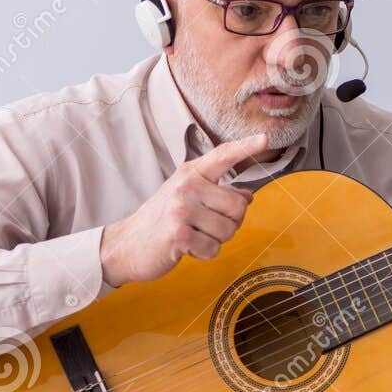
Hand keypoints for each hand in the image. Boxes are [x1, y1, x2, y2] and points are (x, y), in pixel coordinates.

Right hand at [100, 133, 268, 286]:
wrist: (126, 245)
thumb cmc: (159, 221)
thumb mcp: (186, 198)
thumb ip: (216, 194)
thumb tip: (247, 195)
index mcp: (190, 174)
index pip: (222, 156)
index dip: (245, 147)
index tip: (264, 138)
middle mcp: (186, 186)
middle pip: (238, 205)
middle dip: (230, 223)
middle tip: (206, 226)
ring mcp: (181, 209)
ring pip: (228, 230)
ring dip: (215, 240)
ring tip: (192, 236)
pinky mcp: (178, 234)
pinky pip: (213, 248)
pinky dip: (203, 254)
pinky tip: (186, 248)